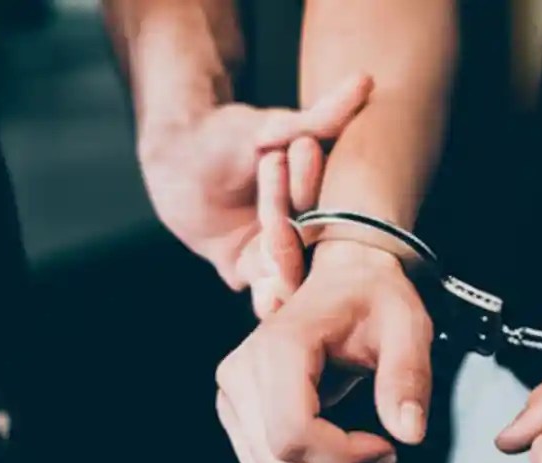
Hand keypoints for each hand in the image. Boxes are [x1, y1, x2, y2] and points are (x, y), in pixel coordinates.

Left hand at [138, 74, 371, 305]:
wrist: (176, 152)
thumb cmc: (226, 133)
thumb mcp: (272, 126)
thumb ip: (319, 116)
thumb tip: (365, 78)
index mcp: (315, 198)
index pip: (326, 208)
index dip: (311, 196)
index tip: (303, 180)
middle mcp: (300, 229)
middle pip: (309, 249)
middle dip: (298, 249)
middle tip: (287, 248)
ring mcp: (271, 252)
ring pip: (286, 274)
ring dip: (286, 283)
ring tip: (282, 290)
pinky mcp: (240, 268)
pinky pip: (257, 290)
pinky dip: (263, 298)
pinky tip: (268, 306)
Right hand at [215, 241, 433, 462]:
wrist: (342, 282)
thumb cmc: (372, 300)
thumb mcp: (406, 326)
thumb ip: (408, 376)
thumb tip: (408, 432)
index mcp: (278, 346)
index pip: (293, 434)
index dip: (346, 458)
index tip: (387, 447)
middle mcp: (241, 375)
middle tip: (387, 455)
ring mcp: (233, 400)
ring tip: (367, 458)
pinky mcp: (238, 420)